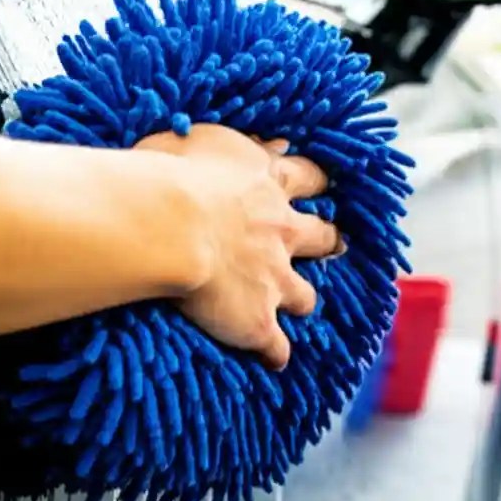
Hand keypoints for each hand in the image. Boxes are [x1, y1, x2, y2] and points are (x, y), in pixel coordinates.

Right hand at [134, 124, 339, 369]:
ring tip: (298, 305)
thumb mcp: (201, 139)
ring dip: (301, 299)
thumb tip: (263, 137)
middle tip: (335, 244)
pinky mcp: (258, 321)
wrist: (166, 223)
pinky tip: (272, 362)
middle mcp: (281, 231)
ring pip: (304, 296)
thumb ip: (232, 143)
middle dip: (329, 242)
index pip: (307, 176)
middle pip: (321, 237)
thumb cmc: (166, 172)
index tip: (326, 182)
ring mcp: (275, 280)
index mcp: (268, 183)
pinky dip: (274, 354)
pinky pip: (275, 348)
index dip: (318, 181)